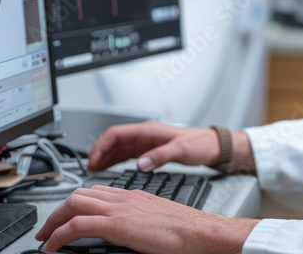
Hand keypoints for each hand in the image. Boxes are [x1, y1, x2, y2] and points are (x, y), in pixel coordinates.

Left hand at [35, 185, 257, 252]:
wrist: (199, 231)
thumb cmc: (184, 229)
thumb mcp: (154, 220)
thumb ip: (136, 221)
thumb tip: (125, 234)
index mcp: (131, 196)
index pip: (93, 192)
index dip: (73, 204)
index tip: (63, 218)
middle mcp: (122, 197)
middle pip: (78, 195)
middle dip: (56, 211)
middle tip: (45, 230)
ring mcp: (119, 208)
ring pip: (73, 204)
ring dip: (52, 221)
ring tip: (44, 238)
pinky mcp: (118, 224)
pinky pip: (78, 226)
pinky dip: (59, 235)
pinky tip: (53, 247)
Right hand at [87, 121, 255, 173]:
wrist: (213, 146)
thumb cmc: (200, 144)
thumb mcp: (180, 150)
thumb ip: (159, 157)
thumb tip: (141, 164)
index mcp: (149, 131)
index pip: (116, 134)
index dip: (102, 146)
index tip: (93, 159)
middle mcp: (145, 135)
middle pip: (114, 141)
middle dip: (100, 153)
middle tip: (89, 168)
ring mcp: (147, 142)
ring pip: (119, 148)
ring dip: (106, 157)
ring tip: (95, 170)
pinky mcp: (150, 150)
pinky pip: (127, 154)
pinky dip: (116, 161)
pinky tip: (111, 169)